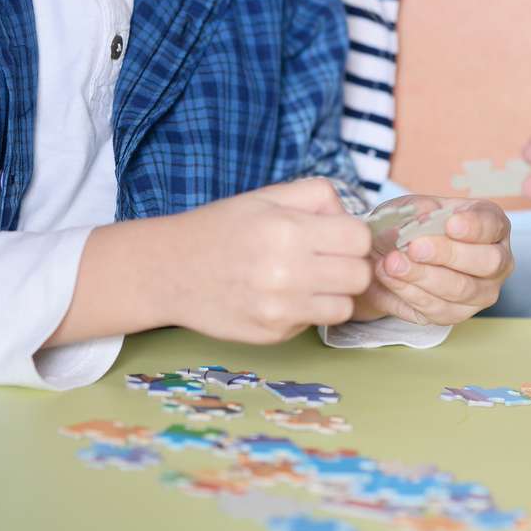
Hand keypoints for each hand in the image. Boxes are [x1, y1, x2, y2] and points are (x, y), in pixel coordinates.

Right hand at [53, 178, 373, 346]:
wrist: (171, 271)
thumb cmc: (222, 228)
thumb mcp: (267, 196)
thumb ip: (316, 196)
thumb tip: (351, 215)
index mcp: (288, 230)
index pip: (359, 239)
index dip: (352, 235)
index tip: (337, 236)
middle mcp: (287, 273)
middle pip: (359, 276)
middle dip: (350, 265)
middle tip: (329, 259)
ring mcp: (280, 310)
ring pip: (344, 307)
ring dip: (335, 293)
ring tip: (310, 280)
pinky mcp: (273, 335)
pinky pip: (314, 324)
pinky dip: (308, 311)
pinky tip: (284, 296)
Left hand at [354, 200, 512, 325]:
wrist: (389, 255)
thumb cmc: (412, 224)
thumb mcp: (410, 207)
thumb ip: (417, 210)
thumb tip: (422, 217)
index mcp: (492, 224)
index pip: (492, 225)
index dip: (474, 226)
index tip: (450, 224)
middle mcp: (497, 260)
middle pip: (487, 262)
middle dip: (449, 254)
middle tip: (415, 247)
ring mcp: (482, 291)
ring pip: (462, 289)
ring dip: (424, 276)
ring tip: (394, 263)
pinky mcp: (459, 313)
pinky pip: (439, 309)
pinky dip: (411, 293)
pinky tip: (391, 278)